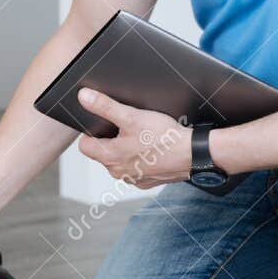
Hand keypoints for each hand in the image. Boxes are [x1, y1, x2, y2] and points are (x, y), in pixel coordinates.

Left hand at [76, 88, 190, 187]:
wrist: (193, 153)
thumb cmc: (164, 137)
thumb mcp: (132, 116)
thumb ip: (105, 106)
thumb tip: (84, 97)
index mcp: (110, 157)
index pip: (85, 146)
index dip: (92, 132)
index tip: (105, 125)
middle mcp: (118, 172)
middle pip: (103, 153)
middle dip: (111, 140)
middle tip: (128, 127)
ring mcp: (133, 178)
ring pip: (120, 161)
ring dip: (126, 149)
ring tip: (142, 137)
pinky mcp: (148, 181)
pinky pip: (136, 168)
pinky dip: (141, 159)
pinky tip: (152, 149)